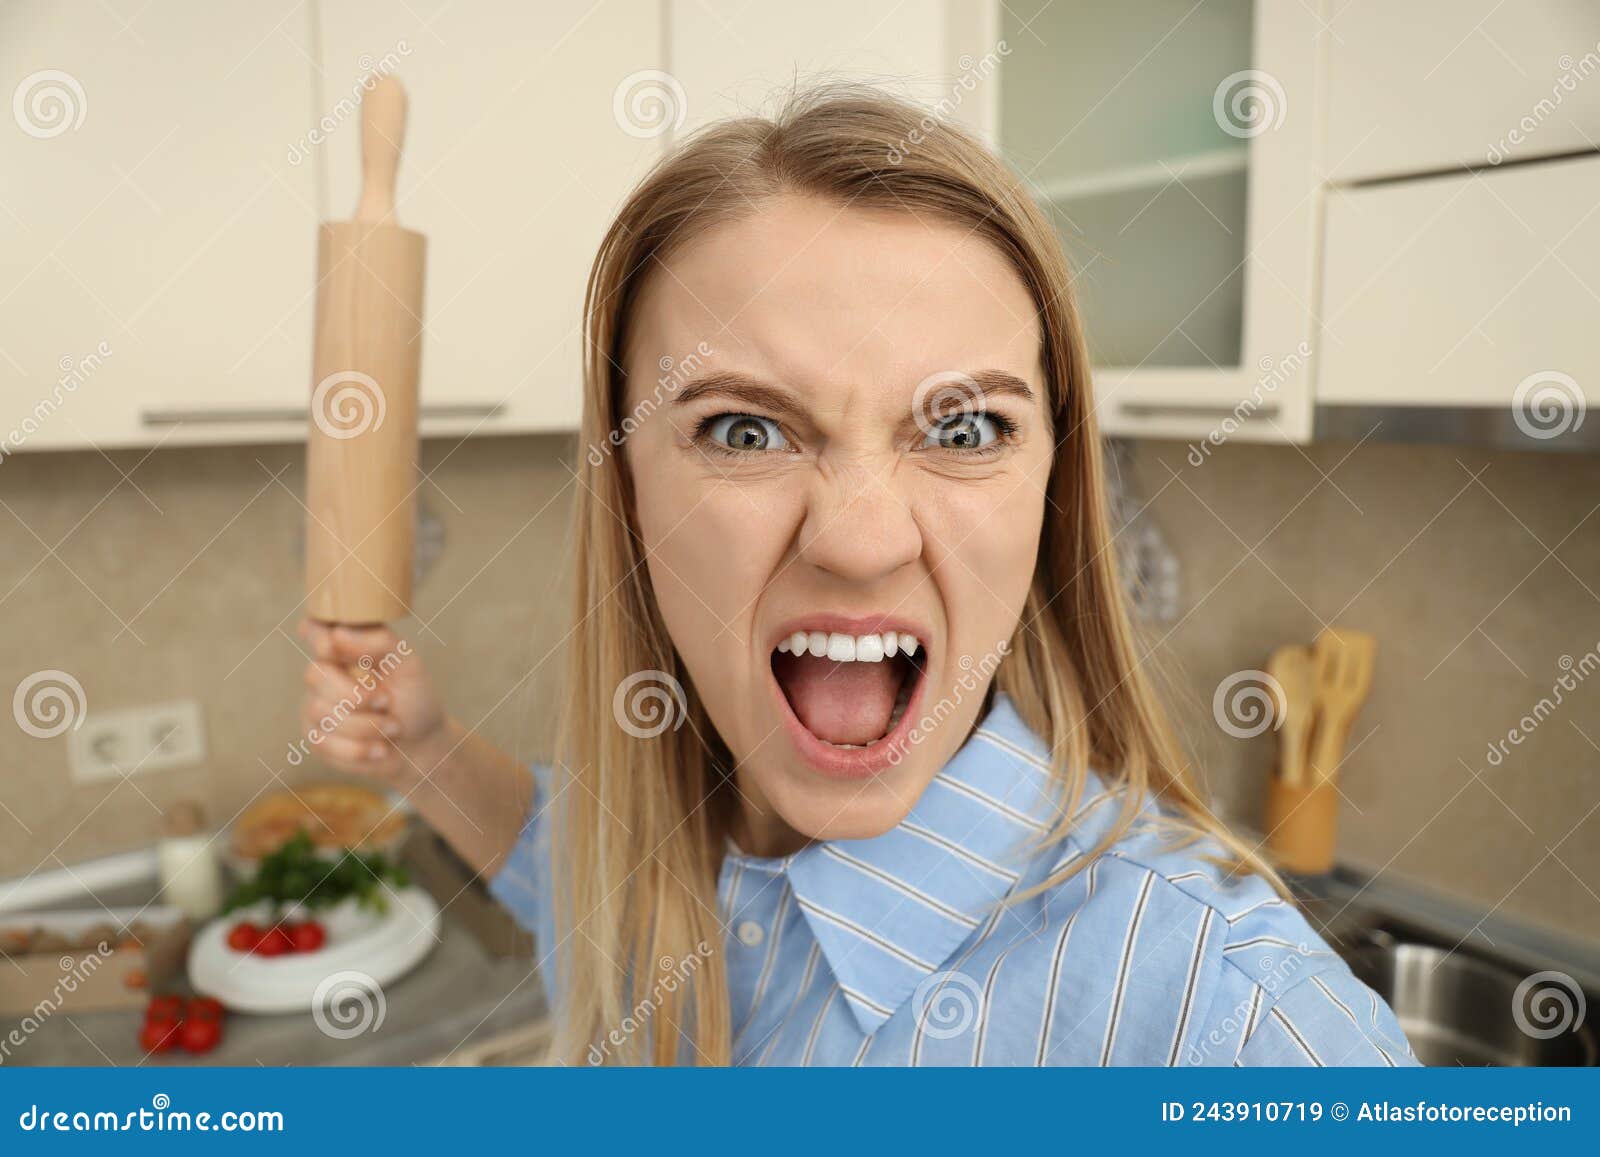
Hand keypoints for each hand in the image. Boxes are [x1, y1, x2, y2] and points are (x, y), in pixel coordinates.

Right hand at [297, 620, 452, 786]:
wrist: (421, 744)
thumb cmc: (414, 698)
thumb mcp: (408, 665)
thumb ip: (379, 643)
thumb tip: (338, 633)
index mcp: (344, 649)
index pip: (313, 628)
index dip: (317, 636)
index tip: (333, 649)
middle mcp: (324, 675)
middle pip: (315, 675)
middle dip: (357, 695)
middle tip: (387, 702)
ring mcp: (315, 707)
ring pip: (321, 713)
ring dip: (367, 725)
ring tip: (393, 727)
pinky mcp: (317, 739)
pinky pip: (325, 743)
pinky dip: (360, 749)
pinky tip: (380, 749)